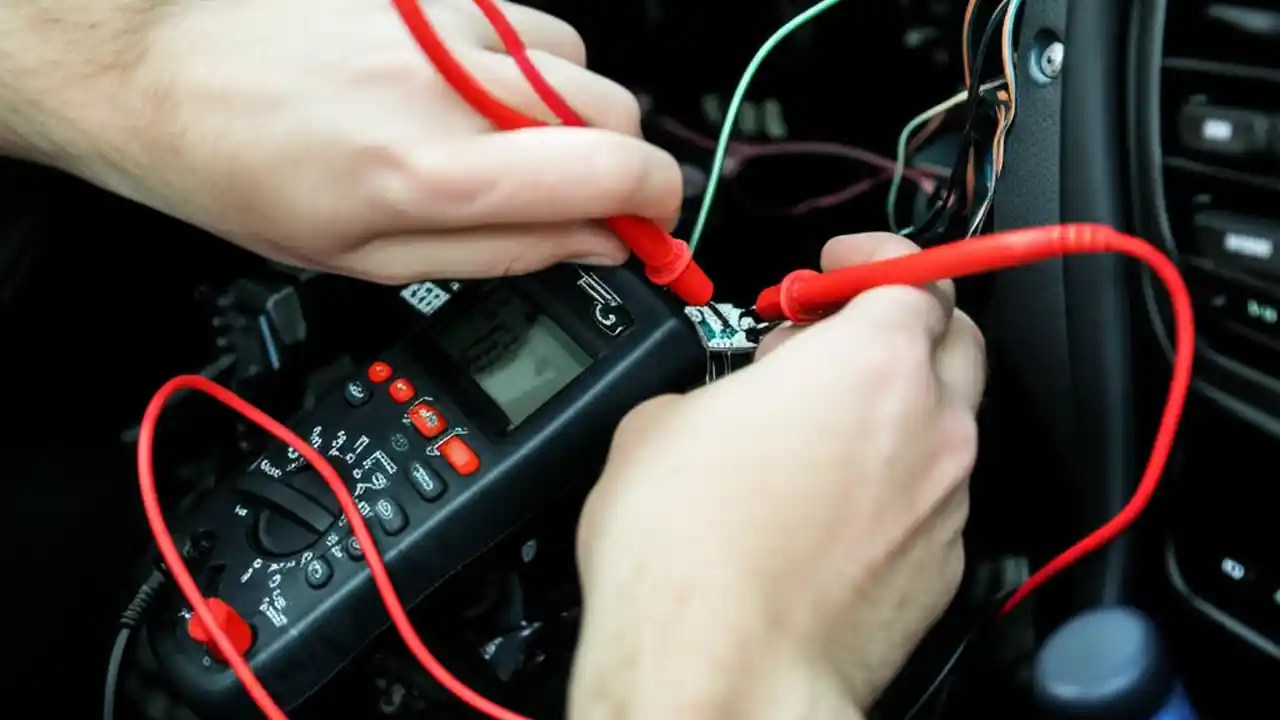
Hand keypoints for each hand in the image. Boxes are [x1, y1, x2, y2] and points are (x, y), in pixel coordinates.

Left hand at [1, 0, 680, 281]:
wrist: (160, 68)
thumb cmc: (241, 168)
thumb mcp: (365, 258)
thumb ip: (498, 254)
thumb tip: (591, 247)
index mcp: (438, 170)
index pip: (613, 174)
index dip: (657, 209)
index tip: (652, 231)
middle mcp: (454, 84)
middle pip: (617, 113)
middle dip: (619, 166)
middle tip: (579, 199)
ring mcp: (446, 23)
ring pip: (576, 66)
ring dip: (566, 115)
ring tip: (500, 144)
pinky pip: (524, 25)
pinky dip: (522, 67)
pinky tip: (469, 93)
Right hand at [569, 233, 985, 719]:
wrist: (720, 671)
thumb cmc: (690, 552)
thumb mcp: (663, 422)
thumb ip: (723, 389)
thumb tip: (727, 405)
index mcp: (869, 363)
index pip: (913, 274)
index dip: (874, 261)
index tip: (838, 271)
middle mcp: (928, 426)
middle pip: (954, 339)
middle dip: (901, 326)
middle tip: (832, 342)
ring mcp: (943, 504)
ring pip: (946, 425)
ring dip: (896, 411)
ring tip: (818, 437)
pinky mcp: (938, 571)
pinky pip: (931, 503)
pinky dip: (894, 488)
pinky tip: (827, 513)